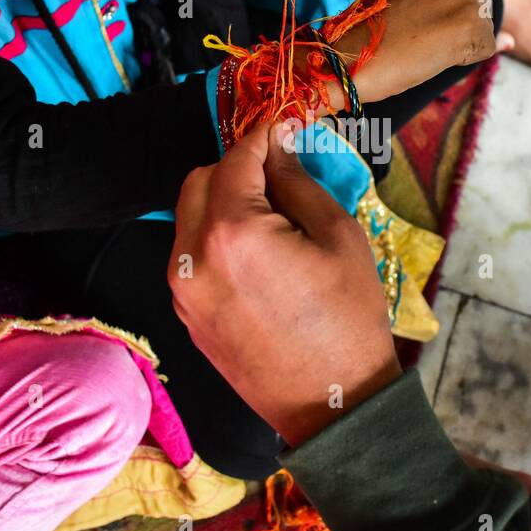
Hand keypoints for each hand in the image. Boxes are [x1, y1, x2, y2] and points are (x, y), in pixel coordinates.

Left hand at [168, 125, 401, 446]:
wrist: (332, 403)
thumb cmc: (348, 319)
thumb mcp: (337, 236)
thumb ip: (297, 183)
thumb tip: (277, 148)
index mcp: (232, 232)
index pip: (236, 159)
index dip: (263, 136)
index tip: (285, 127)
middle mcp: (192, 256)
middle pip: (199, 180)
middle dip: (235, 168)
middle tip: (279, 174)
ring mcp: (182, 289)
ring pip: (188, 217)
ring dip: (221, 202)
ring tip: (270, 216)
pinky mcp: (185, 313)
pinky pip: (189, 255)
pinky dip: (214, 238)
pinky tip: (257, 253)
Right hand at [331, 0, 495, 109]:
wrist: (349, 58)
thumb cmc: (367, 24)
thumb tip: (514, 40)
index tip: (409, 2)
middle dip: (455, 10)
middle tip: (416, 23)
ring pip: (481, 18)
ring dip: (459, 33)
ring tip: (421, 39)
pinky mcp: (476, 27)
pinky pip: (484, 46)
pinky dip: (463, 55)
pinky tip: (432, 54)